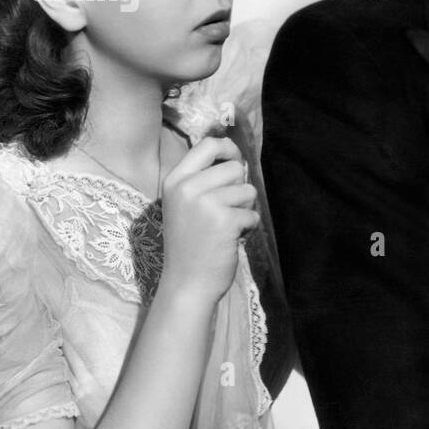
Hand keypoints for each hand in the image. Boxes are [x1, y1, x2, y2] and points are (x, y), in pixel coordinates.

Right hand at [159, 136, 259, 303]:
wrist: (187, 283)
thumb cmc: (191, 244)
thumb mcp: (185, 204)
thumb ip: (204, 180)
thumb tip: (238, 159)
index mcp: (175, 180)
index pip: (207, 144)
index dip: (228, 149)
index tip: (235, 161)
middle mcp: (187, 188)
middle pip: (234, 167)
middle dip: (239, 188)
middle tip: (227, 210)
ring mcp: (205, 203)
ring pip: (247, 191)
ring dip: (245, 210)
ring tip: (227, 227)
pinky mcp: (225, 221)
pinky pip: (253, 214)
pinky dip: (248, 228)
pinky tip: (231, 240)